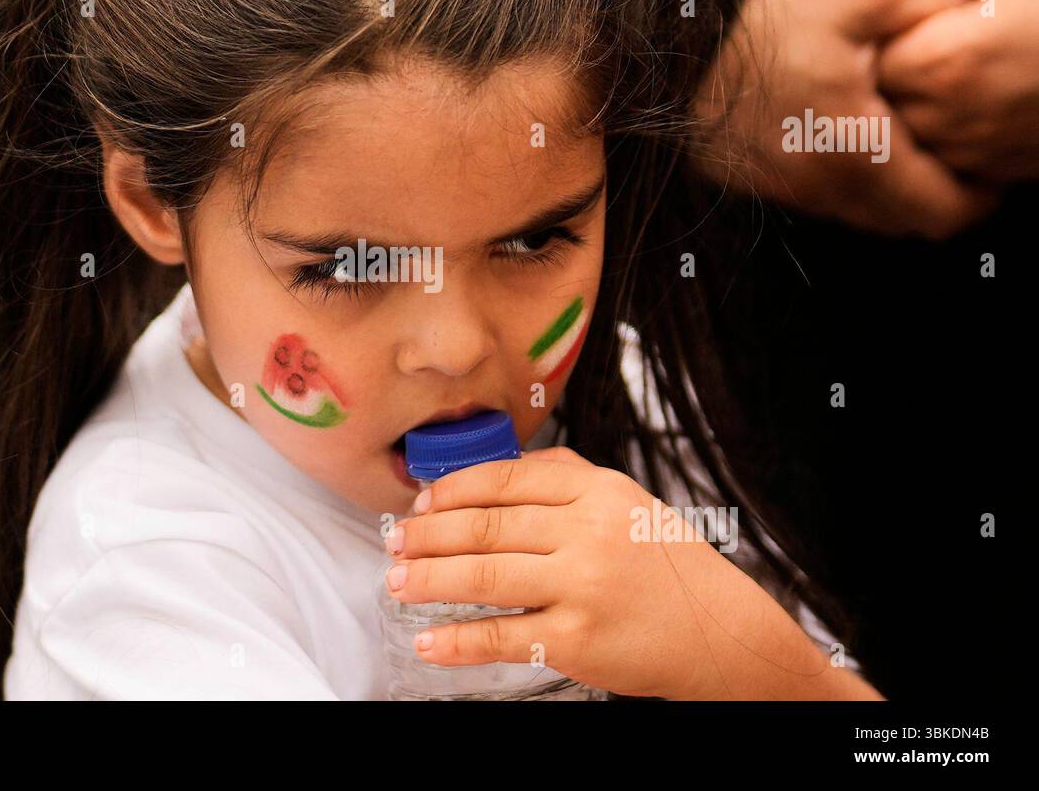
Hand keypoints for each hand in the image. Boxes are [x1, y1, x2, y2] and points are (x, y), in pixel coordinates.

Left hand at [383, 446, 868, 698]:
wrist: (725, 633)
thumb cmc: (671, 568)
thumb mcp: (628, 503)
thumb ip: (567, 482)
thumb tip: (489, 479)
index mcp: (598, 490)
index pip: (506, 479)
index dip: (453, 489)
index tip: (422, 501)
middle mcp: (587, 532)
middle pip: (485, 526)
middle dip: (428, 534)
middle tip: (395, 540)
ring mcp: (581, 586)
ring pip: (482, 577)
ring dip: (428, 579)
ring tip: (397, 582)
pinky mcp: (576, 639)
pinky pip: (502, 636)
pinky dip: (458, 640)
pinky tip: (430, 640)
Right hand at [695, 0, 996, 238]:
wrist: (665, 27)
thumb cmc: (762, 10)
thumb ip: (935, 13)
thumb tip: (976, 25)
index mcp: (857, 153)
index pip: (944, 211)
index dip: (981, 193)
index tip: (989, 160)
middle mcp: (817, 188)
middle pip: (903, 222)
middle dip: (938, 190)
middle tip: (952, 144)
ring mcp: (778, 188)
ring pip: (859, 211)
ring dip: (889, 183)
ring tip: (899, 129)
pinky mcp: (748, 179)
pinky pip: (816, 194)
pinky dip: (844, 173)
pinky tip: (843, 124)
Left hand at [878, 0, 1038, 181]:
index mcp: (944, 62)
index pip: (865, 65)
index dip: (881, 42)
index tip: (903, 24)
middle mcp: (955, 120)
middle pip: (882, 113)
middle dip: (893, 83)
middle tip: (928, 48)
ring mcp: (985, 154)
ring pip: (916, 145)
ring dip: (924, 116)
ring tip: (964, 75)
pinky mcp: (1016, 173)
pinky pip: (960, 164)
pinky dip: (961, 137)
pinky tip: (992, 100)